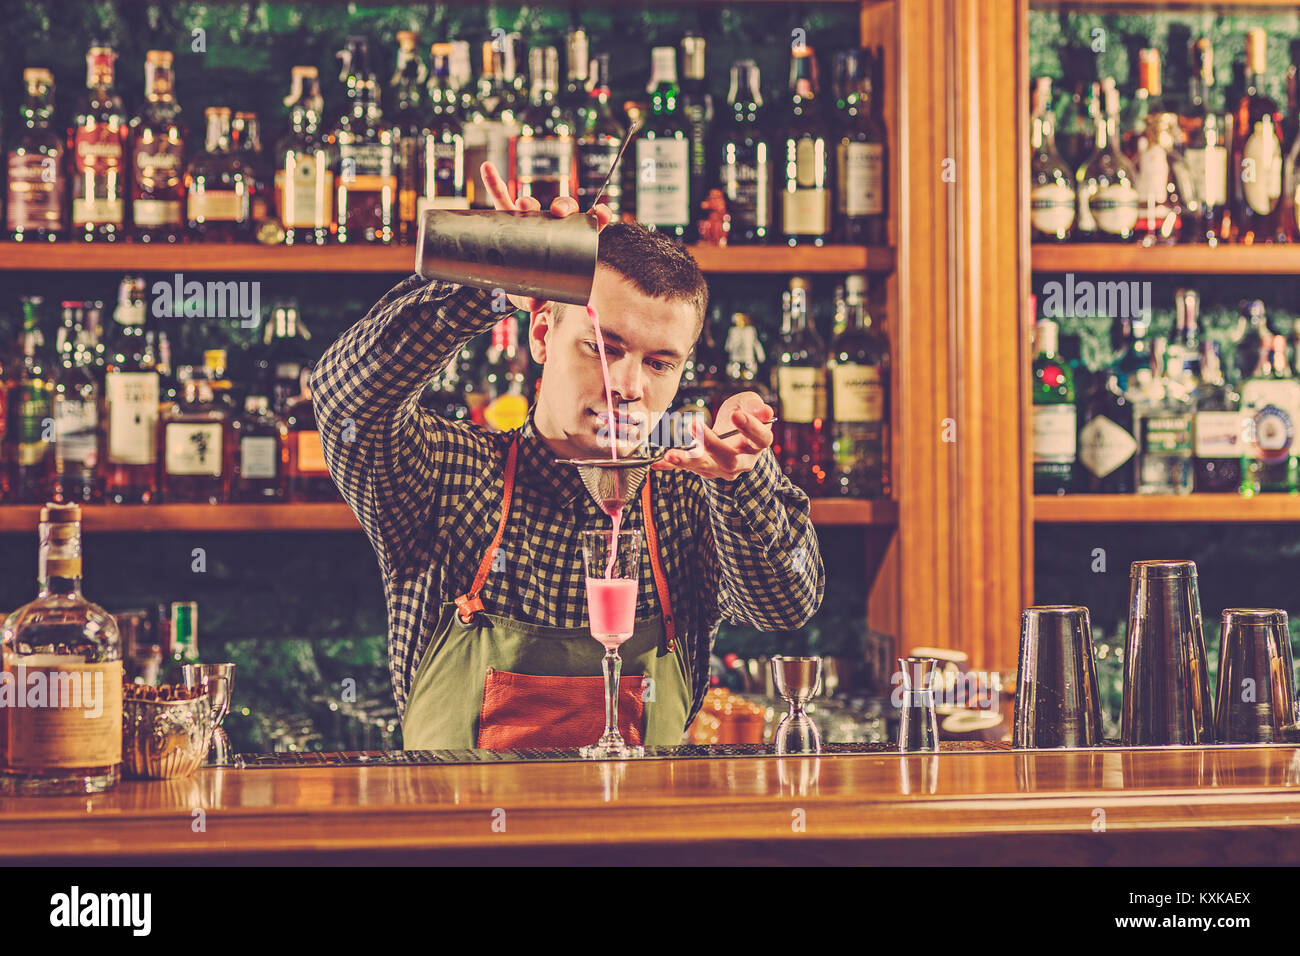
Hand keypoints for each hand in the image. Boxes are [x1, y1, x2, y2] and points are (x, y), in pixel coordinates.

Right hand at [479, 162, 613, 312]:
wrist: (513, 283)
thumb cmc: (535, 289)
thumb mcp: (540, 295)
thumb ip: (540, 299)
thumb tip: (536, 305)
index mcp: (570, 241)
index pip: (590, 225)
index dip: (598, 217)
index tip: (601, 212)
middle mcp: (552, 226)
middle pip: (562, 209)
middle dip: (563, 206)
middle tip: (558, 212)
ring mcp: (530, 221)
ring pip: (532, 205)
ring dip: (529, 202)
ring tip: (525, 205)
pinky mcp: (508, 220)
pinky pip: (500, 199)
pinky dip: (494, 183)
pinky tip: (488, 167)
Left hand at [651, 392, 774, 479]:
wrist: (733, 437)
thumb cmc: (742, 416)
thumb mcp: (749, 405)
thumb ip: (755, 407)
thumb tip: (765, 411)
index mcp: (758, 444)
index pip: (759, 439)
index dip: (751, 428)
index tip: (737, 415)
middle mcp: (742, 461)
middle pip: (730, 460)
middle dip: (712, 444)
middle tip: (695, 426)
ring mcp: (721, 468)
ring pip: (705, 467)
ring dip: (687, 461)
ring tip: (671, 454)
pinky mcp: (703, 468)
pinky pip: (686, 467)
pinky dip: (670, 466)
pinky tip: (657, 463)